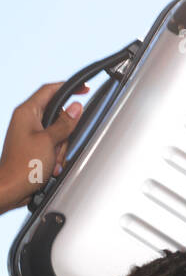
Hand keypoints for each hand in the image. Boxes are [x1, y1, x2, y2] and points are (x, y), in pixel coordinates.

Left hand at [0, 80, 89, 211]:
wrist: (12, 188)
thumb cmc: (24, 165)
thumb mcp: (49, 142)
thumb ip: (64, 123)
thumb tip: (76, 107)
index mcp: (27, 112)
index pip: (50, 90)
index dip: (68, 88)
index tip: (84, 89)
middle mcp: (27, 120)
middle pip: (57, 116)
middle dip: (64, 135)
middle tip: (60, 146)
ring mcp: (30, 133)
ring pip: (57, 134)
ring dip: (60, 149)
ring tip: (53, 161)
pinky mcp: (33, 146)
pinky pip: (52, 146)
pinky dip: (55, 156)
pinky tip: (51, 166)